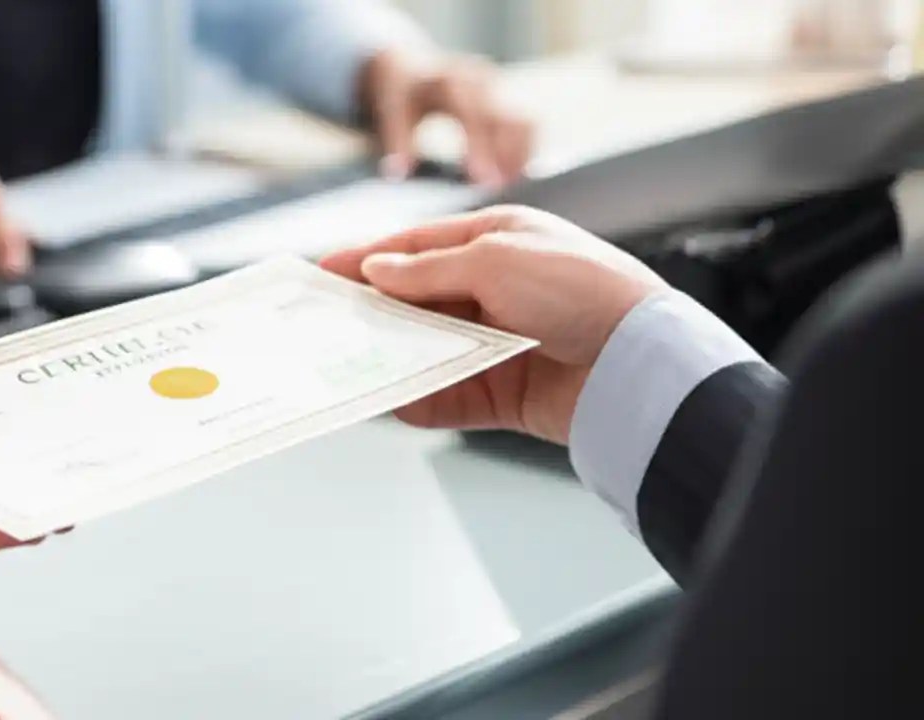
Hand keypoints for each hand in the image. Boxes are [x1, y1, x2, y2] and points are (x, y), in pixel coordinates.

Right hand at [321, 206, 666, 443]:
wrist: (639, 361)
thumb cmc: (581, 289)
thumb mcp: (495, 261)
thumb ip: (428, 270)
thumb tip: (376, 270)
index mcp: (499, 240)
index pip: (418, 246)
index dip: (368, 257)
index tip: (324, 271)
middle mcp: (499, 289)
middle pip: (419, 300)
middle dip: (375, 312)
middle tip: (325, 324)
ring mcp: (503, 342)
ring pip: (430, 350)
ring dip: (394, 358)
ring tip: (350, 365)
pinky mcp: (509, 392)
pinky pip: (452, 397)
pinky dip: (423, 400)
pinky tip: (394, 402)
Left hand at [359, 49, 533, 185]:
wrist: (413, 64)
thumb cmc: (403, 92)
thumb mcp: (392, 109)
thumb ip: (398, 140)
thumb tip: (397, 174)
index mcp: (449, 79)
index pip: (470, 112)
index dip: (479, 146)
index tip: (482, 181)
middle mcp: (479, 79)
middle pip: (506, 117)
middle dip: (508, 156)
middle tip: (504, 193)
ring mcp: (498, 86)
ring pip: (525, 121)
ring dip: (523, 156)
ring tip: (514, 190)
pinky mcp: (508, 96)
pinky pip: (529, 125)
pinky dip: (528, 152)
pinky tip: (520, 177)